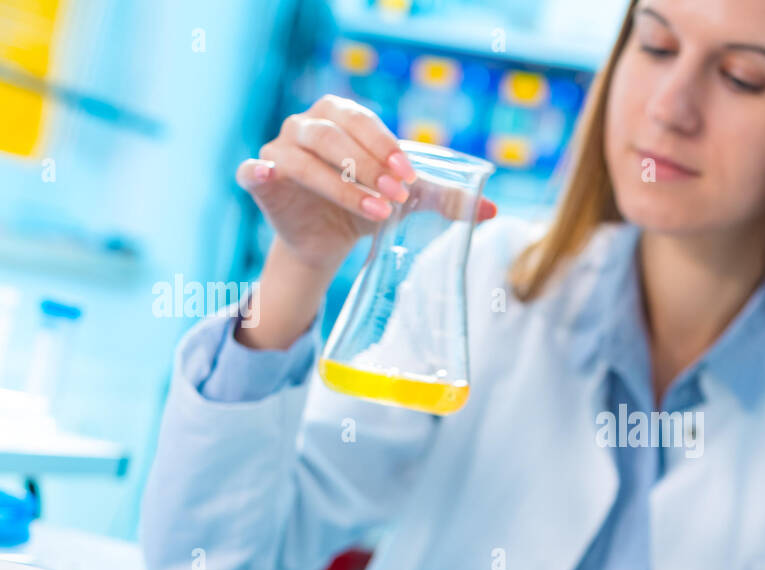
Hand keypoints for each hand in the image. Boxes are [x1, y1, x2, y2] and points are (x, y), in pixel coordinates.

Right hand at [233, 94, 497, 349]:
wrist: (331, 241)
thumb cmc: (368, 203)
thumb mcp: (409, 200)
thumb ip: (447, 199)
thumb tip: (494, 210)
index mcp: (340, 116)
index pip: (362, 122)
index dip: (386, 148)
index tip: (411, 178)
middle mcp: (305, 126)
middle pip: (331, 135)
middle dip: (366, 166)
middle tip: (396, 197)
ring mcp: (278, 150)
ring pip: (302, 158)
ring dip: (339, 184)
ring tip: (376, 211)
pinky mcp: (260, 180)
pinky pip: (253, 170)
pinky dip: (259, 170)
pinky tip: (269, 175)